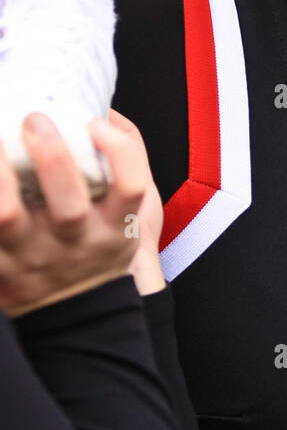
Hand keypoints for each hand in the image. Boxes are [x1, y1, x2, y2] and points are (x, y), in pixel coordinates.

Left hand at [0, 109, 163, 317]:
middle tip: (35, 118)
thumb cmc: (102, 249)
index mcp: (115, 226)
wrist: (79, 315)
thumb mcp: (131, 218)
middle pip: (69, 205)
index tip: (96, 123)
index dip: (117, 150)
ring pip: (8, 217)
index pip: (129, 186)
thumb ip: (125, 168)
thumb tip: (106, 113)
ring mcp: (33, 256)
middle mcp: (77, 242)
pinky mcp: (1, 263)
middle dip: (51, 156)